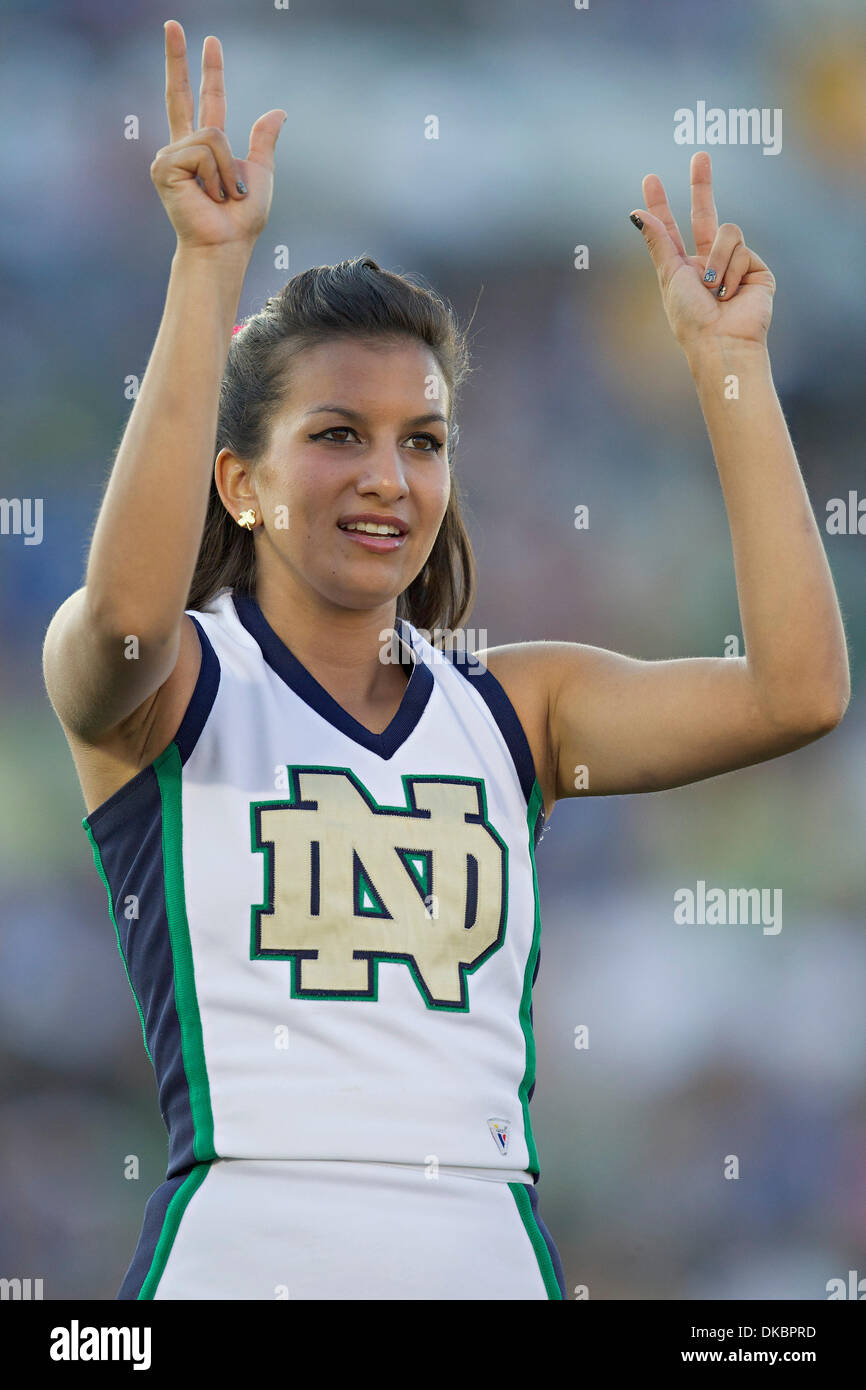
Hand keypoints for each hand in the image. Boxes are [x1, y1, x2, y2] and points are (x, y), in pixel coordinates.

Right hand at [150, 20, 285, 251]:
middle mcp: (183, 147)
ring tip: (222, 194)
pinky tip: (207, 195)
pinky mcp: (163, 165)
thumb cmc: (240, 220)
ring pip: (212, 135)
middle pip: (179, 93)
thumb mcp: (260, 173)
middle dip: (176, 56)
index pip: (207, 100)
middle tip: (171, 21)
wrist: (225, 244)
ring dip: (227, 170)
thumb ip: (263, 141)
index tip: (209, 41)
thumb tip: (277, 110)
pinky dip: (215, 175)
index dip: (209, 71)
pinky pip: (203, 150)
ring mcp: (170, 155)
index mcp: (204, 147)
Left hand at [630, 152, 775, 354]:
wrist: (722, 342)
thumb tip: (636, 212)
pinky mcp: (757, 269)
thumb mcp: (670, 276)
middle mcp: (709, 262)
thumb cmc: (691, 318)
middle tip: (700, 155)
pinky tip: (732, 294)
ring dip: (717, 261)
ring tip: (715, 290)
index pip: (670, 228)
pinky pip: (742, 248)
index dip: (661, 204)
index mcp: (684, 267)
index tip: (650, 179)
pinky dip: (732, 270)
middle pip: (706, 214)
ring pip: (727, 231)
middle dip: (702, 185)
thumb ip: (658, 241)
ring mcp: (735, 264)